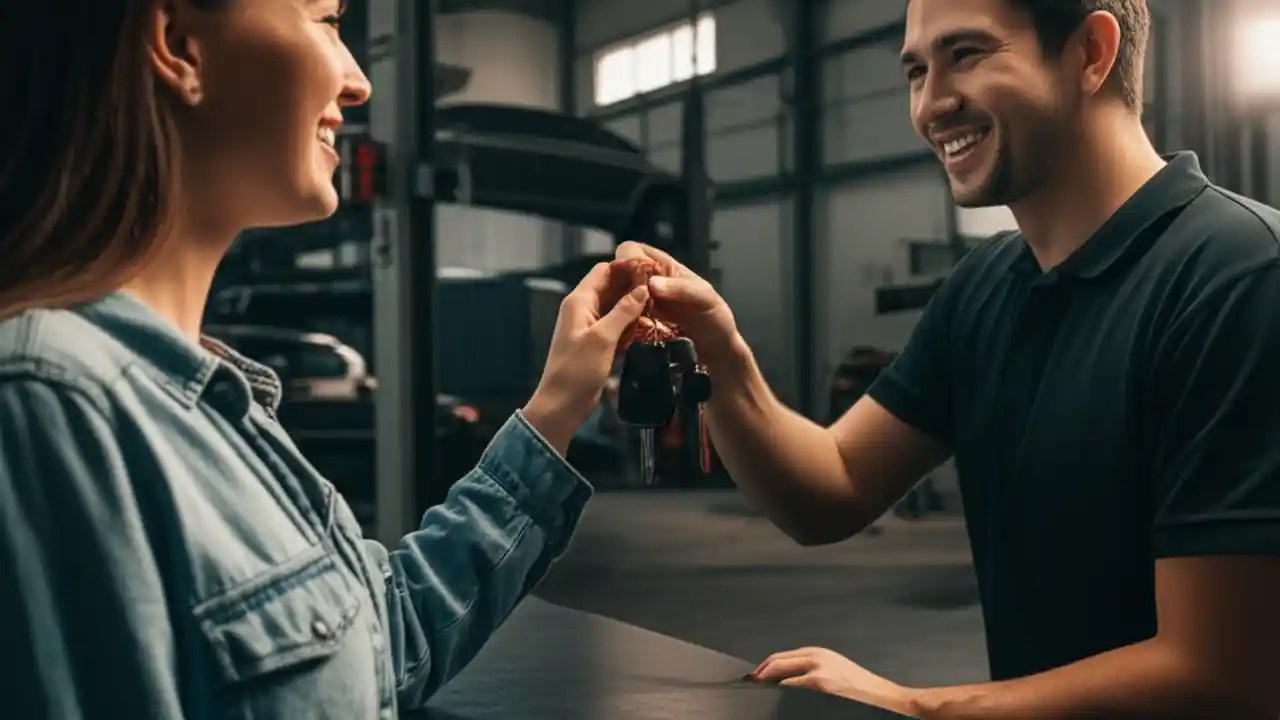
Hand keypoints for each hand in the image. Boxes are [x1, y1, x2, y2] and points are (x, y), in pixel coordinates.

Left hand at [522, 262, 649, 455]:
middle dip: (633, 287)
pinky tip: (648, 325)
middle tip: (661, 290)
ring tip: (660, 306)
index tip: (651, 271)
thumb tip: (642, 289)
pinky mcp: (597, 343)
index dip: (625, 268)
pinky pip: (616, 325)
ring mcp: (589, 327)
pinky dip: (629, 324)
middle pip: (610, 287)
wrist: (561, 405)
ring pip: (615, 307)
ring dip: (633, 306)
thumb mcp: (603, 338)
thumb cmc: (576, 371)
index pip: (603, 271)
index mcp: (579, 302)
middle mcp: (583, 310)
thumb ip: (623, 311)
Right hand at [613, 241, 740, 369]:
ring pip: (616, 295)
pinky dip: (620, 320)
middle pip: (617, 272)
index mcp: (663, 266)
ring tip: (622, 319)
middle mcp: (648, 280)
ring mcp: (642, 301)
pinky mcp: (640, 322)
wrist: (717, 348)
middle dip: (615, 285)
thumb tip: (652, 284)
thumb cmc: (715, 317)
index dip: (625, 261)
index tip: (628, 281)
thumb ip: (681, 289)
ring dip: (616, 304)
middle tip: (621, 305)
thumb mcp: (705, 299)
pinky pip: (622, 316)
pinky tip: (624, 329)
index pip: (631, 250)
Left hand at [747, 647, 921, 716]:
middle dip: (758, 675)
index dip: (762, 669)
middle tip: (747, 686)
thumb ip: (810, 670)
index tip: (751, 679)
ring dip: (766, 684)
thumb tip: (781, 680)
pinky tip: (772, 700)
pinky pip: (790, 688)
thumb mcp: (834, 670)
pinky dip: (779, 693)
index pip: (779, 657)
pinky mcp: (821, 685)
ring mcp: (817, 671)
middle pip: (774, 662)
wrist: (888, 699)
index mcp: (817, 653)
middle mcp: (816, 657)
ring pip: (779, 673)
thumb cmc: (861, 691)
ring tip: (756, 694)